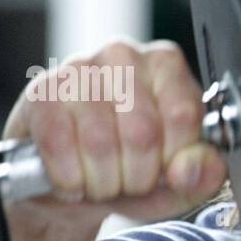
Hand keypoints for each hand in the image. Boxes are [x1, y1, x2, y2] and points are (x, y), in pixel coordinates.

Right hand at [0, 38, 227, 236]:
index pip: (184, 115)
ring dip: (102, 182)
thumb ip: (200, 176)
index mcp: (166, 66)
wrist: (71, 184)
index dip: (175, 160)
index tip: (164, 170)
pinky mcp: (40, 94)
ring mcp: (77, 69)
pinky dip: (69, 179)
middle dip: (137, 177)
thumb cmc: (129, 171)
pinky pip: (58, 146)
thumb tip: (194, 167)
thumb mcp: (177, 183)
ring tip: (101, 180)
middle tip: (128, 181)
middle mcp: (122, 56)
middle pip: (143, 132)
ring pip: (99, 142)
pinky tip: (73, 179)